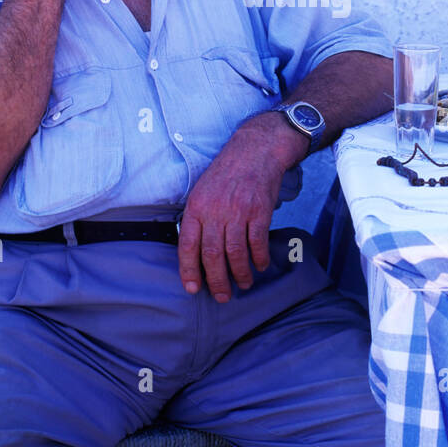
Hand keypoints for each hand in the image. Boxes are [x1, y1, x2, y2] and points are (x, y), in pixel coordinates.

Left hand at [177, 121, 296, 301]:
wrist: (256, 150)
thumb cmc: (227, 173)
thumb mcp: (202, 190)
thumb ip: (197, 219)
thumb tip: (195, 251)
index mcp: (196, 206)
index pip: (187, 245)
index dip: (189, 270)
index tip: (192, 288)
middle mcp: (215, 210)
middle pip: (212, 255)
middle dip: (217, 281)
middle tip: (221, 296)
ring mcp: (238, 210)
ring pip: (235, 252)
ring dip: (240, 274)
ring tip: (243, 284)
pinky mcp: (259, 210)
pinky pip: (257, 242)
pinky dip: (259, 258)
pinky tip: (260, 266)